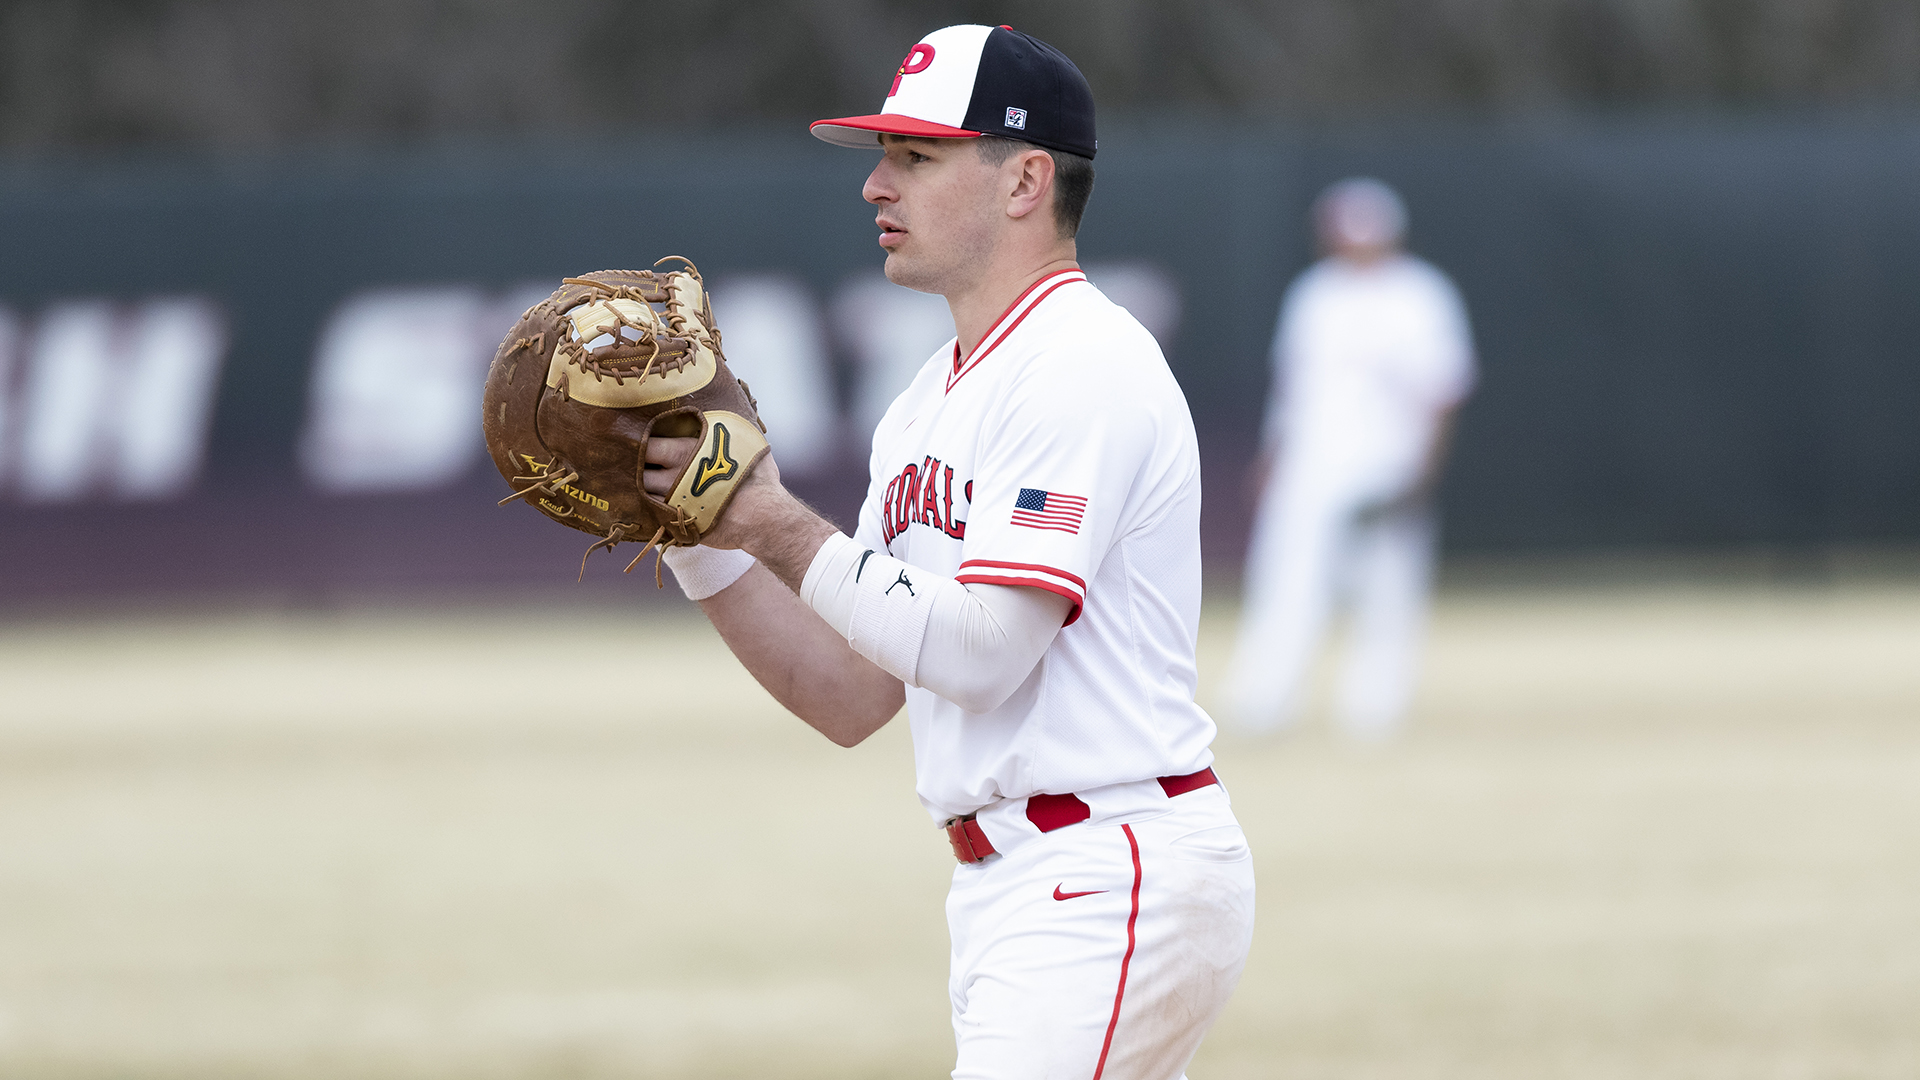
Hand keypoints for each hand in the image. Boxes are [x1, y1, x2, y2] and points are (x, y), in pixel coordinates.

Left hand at [642, 435, 834, 588]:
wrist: (763, 517)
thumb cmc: (757, 477)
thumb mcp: (746, 441)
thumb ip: (728, 428)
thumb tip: (730, 409)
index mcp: (684, 452)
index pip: (646, 442)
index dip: (639, 442)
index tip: (639, 441)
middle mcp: (671, 477)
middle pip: (636, 469)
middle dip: (633, 467)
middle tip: (634, 465)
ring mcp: (671, 503)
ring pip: (640, 495)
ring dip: (638, 491)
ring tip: (640, 486)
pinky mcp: (675, 525)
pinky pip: (650, 517)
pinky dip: (648, 512)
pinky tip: (652, 509)